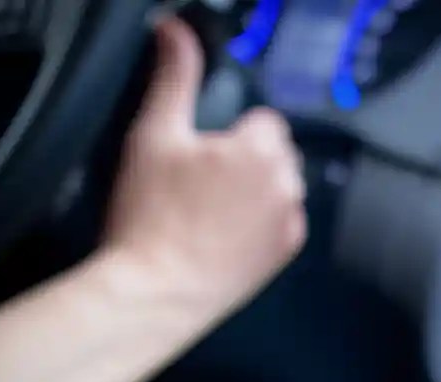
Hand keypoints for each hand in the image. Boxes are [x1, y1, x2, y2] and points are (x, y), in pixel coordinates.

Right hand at [98, 17, 305, 317]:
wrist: (156, 292)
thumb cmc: (149, 217)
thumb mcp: (153, 136)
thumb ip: (173, 78)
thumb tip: (174, 30)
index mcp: (260, 147)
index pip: (262, 120)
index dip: (228, 135)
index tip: (200, 158)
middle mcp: (287, 181)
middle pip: (276, 152)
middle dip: (245, 160)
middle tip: (199, 186)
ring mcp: (291, 219)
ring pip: (281, 185)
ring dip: (257, 190)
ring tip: (211, 213)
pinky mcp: (287, 252)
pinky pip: (283, 220)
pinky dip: (263, 222)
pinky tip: (226, 234)